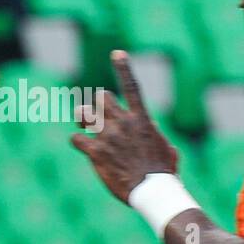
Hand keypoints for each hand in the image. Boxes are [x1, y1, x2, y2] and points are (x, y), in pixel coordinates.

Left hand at [71, 50, 179, 202]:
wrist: (152, 190)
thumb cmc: (163, 173)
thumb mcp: (166, 149)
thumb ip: (154, 134)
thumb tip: (149, 127)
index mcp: (141, 120)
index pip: (131, 87)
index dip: (124, 68)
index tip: (117, 53)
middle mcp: (122, 123)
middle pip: (102, 98)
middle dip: (98, 104)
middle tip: (94, 116)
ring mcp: (107, 136)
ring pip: (84, 114)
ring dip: (82, 118)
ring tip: (83, 126)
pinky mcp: (96, 152)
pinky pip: (77, 139)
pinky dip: (79, 142)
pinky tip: (84, 148)